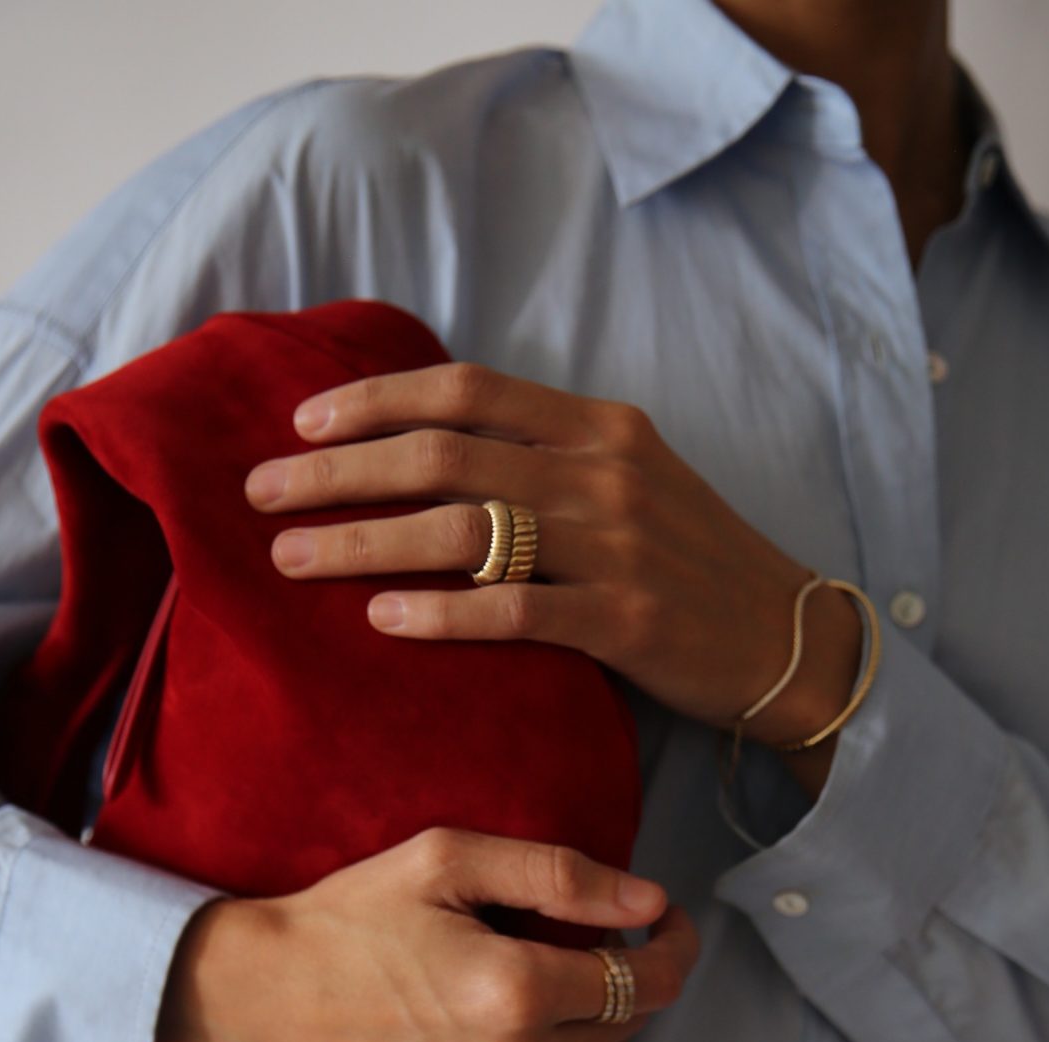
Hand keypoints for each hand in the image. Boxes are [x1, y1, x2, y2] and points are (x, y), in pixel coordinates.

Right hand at [157, 826, 699, 1041]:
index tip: (662, 922)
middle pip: (631, 1027)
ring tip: (537, 1003)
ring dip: (595, 1039)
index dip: (672, 944)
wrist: (265, 999)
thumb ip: (560, 875)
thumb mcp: (448, 860)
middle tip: (580, 949)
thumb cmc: (354, 919)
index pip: (649, 978)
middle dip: (624, 981)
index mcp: (512, 989)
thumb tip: (650, 902)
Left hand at [244, 361, 863, 791]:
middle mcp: (602, 472)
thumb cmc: (694, 569)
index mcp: (598, 427)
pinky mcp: (626, 620)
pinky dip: (441, 613)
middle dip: (337, 473)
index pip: (464, 391)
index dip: (373, 401)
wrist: (788, 642)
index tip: (302, 425)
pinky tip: (381, 619)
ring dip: (363, 542)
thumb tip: (438, 452)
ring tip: (292, 559)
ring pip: (462, 530)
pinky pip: (514, 611)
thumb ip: (546, 461)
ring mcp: (616, 545)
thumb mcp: (630, 484)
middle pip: (441, 454)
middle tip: (260, 495)